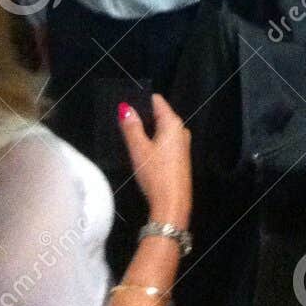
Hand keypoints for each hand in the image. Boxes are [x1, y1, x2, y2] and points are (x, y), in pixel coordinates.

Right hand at [120, 95, 191, 228]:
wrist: (172, 204)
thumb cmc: (156, 175)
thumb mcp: (139, 150)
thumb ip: (131, 127)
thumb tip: (125, 108)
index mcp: (173, 124)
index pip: (157, 101)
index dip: (140, 100)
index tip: (125, 105)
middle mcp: (181, 131)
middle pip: (159, 115)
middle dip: (142, 117)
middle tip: (123, 123)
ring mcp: (182, 145)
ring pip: (161, 130)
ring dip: (146, 131)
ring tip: (129, 137)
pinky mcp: (180, 158)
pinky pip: (165, 142)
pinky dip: (153, 142)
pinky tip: (141, 152)